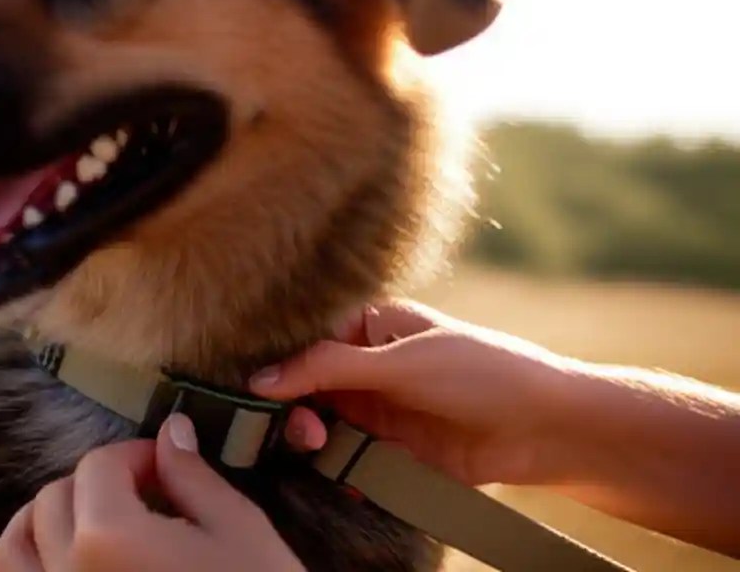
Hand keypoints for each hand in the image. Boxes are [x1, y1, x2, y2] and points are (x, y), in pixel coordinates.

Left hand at [0, 414, 301, 571]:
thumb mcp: (239, 532)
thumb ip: (193, 478)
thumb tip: (172, 432)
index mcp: (107, 538)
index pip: (98, 467)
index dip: (134, 455)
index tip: (165, 466)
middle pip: (53, 500)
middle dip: (95, 485)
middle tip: (142, 494)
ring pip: (13, 550)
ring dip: (44, 523)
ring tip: (90, 523)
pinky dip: (33, 567)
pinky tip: (73, 566)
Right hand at [250, 300, 574, 486]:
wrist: (549, 428)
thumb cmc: (480, 371)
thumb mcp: (399, 361)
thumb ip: (326, 368)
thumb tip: (259, 378)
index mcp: (371, 328)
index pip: (307, 344)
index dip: (279, 368)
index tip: (257, 395)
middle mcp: (371, 369)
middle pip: (308, 390)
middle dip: (297, 412)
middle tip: (305, 432)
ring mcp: (383, 411)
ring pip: (326, 428)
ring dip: (318, 443)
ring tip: (325, 452)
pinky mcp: (397, 452)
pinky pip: (354, 463)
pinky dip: (346, 473)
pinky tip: (351, 479)